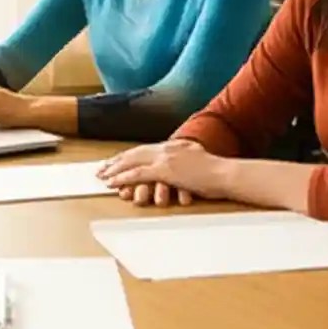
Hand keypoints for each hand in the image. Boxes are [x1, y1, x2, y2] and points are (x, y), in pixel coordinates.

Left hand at [97, 140, 226, 204]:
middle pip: (134, 153)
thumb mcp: (198, 159)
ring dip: (114, 169)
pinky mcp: (166, 170)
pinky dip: (123, 178)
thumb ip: (185, 157)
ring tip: (101, 176)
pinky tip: (113, 182)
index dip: (128, 156)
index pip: (145, 149)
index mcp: (174, 145)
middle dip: (116, 161)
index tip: (115, 161)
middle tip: (101, 168)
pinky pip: (138, 174)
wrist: (226, 174)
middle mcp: (167, 148)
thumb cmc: (216, 172)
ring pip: (132, 162)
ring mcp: (166, 158)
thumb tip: (178, 160)